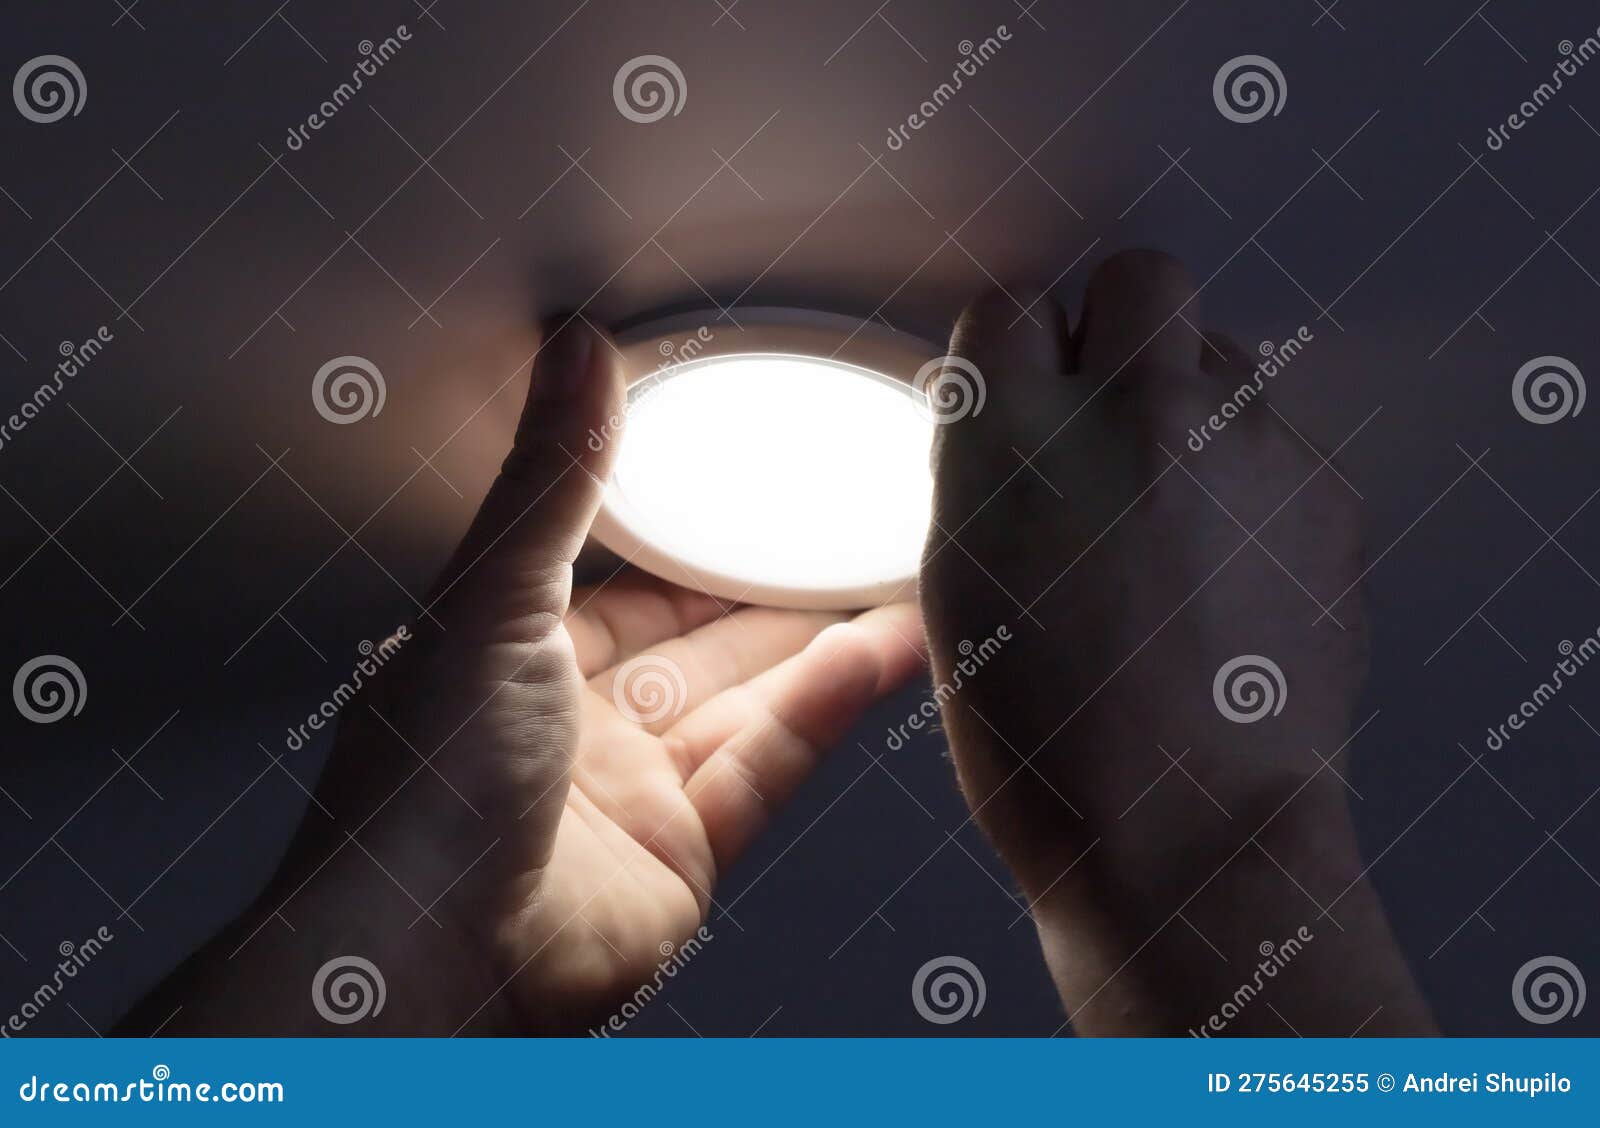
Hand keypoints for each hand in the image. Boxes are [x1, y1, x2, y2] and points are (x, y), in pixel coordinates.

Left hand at [132, 319, 924, 1033]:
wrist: (430, 960)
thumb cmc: (419, 792)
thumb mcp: (493, 599)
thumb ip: (554, 480)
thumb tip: (575, 354)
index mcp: (512, 660)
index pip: (623, 585)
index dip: (693, 540)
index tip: (758, 490)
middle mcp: (575, 729)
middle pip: (700, 643)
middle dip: (775, 591)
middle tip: (850, 534)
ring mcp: (634, 796)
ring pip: (749, 700)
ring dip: (824, 644)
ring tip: (899, 582)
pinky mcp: (685, 855)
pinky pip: (767, 764)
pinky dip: (826, 710)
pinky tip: (879, 656)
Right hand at [920, 251, 1430, 1033]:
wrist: (1185, 837)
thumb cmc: (1053, 749)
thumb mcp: (959, 593)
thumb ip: (984, 475)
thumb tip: (1006, 417)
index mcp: (1011, 444)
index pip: (1008, 302)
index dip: (1014, 344)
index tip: (1020, 378)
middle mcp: (1131, 417)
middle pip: (1137, 278)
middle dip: (1114, 327)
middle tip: (1101, 406)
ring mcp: (1241, 447)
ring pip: (1219, 349)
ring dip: (1186, 397)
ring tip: (1168, 497)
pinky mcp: (1323, 490)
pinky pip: (1278, 433)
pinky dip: (1248, 473)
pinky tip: (1224, 556)